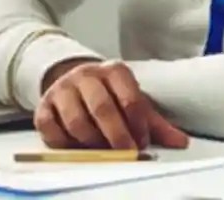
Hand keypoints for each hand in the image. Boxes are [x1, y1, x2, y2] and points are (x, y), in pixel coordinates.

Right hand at [34, 60, 188, 149]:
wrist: (74, 81)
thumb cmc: (109, 95)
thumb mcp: (133, 102)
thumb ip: (154, 123)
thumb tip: (180, 142)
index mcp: (113, 71)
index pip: (130, 97)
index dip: (138, 125)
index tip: (141, 142)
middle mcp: (86, 75)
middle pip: (102, 107)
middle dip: (116, 135)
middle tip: (125, 153)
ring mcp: (62, 89)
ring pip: (75, 120)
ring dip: (91, 141)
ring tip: (101, 149)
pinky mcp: (44, 105)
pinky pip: (51, 128)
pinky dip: (64, 142)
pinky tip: (76, 145)